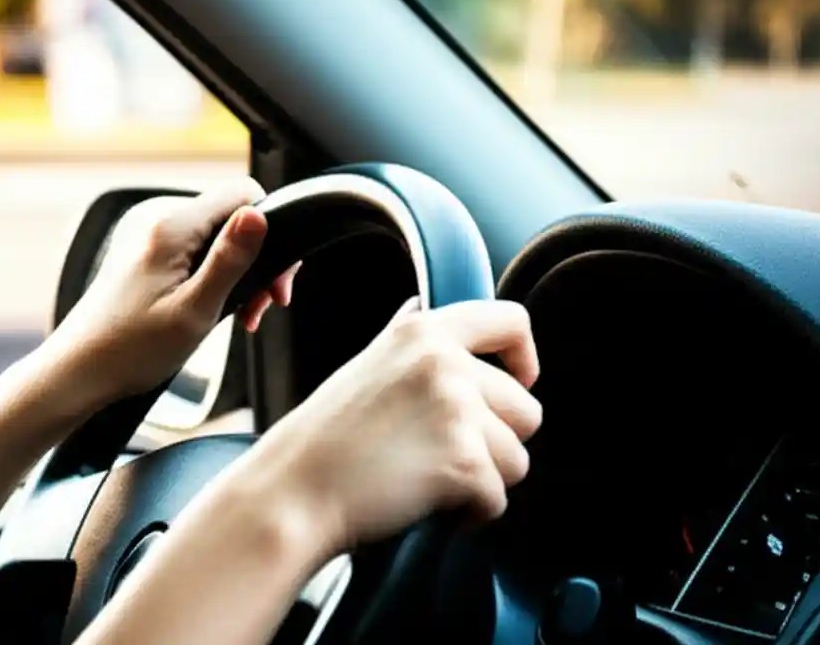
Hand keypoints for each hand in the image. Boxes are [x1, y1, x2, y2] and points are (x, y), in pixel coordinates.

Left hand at [45, 178, 299, 406]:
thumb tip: (259, 213)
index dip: (271, 230)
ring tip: (245, 317)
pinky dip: (216, 280)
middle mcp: (159, 223)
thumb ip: (229, 260)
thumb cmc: (131, 350)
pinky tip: (220, 312)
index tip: (275, 281)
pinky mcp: (147, 259)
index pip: (242, 195)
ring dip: (240, 276)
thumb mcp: (194, 310)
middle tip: (265, 307)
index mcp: (171, 228)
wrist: (78, 372)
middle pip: (232, 220)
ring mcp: (150, 240)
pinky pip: (195, 256)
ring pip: (217, 241)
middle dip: (258, 261)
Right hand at [252, 297, 541, 554]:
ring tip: (428, 479)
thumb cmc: (324, 438)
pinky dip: (470, 514)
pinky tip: (426, 503)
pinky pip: (498, 500)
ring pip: (517, 459)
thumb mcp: (365, 363)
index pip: (513, 322)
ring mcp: (458, 412)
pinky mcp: (465, 463)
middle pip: (526, 410)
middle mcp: (446, 363)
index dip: (525, 359)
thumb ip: (407, 339)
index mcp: (424, 332)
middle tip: (440, 455)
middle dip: (495, 443)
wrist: (294, 491)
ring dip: (483, 481)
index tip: (515, 383)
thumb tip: (420, 306)